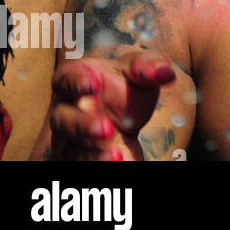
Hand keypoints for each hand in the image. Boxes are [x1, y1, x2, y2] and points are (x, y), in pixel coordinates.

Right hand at [49, 50, 174, 160]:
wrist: (126, 113)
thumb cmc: (125, 84)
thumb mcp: (140, 70)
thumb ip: (149, 66)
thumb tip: (165, 73)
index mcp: (76, 79)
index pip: (67, 78)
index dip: (76, 81)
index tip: (92, 85)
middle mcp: (67, 110)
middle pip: (64, 120)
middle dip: (82, 126)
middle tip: (107, 129)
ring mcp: (71, 137)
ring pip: (73, 147)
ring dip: (92, 153)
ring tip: (116, 156)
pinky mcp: (80, 156)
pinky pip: (84, 163)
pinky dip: (101, 163)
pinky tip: (121, 161)